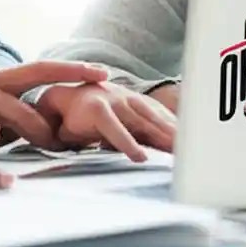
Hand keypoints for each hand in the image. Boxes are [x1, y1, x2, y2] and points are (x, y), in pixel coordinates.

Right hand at [0, 61, 107, 149]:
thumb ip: (0, 119)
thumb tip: (30, 132)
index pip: (37, 72)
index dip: (70, 71)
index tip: (102, 73)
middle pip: (30, 76)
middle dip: (67, 79)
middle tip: (98, 89)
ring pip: (2, 104)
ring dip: (28, 123)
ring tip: (50, 142)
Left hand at [36, 82, 176, 159]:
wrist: (69, 87)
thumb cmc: (60, 110)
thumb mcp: (53, 122)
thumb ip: (56, 134)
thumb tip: (56, 145)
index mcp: (94, 107)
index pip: (111, 126)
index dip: (125, 142)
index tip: (140, 159)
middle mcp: (116, 101)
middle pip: (142, 122)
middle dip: (162, 138)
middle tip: (182, 155)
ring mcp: (131, 99)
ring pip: (155, 117)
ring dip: (173, 132)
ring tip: (192, 150)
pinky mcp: (140, 102)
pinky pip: (160, 114)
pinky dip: (175, 125)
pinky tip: (190, 139)